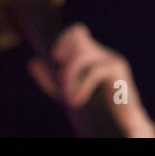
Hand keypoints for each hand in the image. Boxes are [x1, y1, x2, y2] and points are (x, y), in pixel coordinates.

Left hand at [27, 23, 154, 136]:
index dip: (63, 39)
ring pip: (83, 55)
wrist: (122, 124)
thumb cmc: (97, 110)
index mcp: (92, 55)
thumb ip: (50, 79)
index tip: (54, 58)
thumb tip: (32, 62)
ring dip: (70, 76)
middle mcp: (103, 53)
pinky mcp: (119, 70)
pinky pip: (94, 71)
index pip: (78, 31)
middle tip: (60, 85)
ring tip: (67, 97)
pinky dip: (82, 87)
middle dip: (65, 61)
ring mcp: (112, 59)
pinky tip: (77, 101)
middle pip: (79, 39)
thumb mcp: (68, 92)